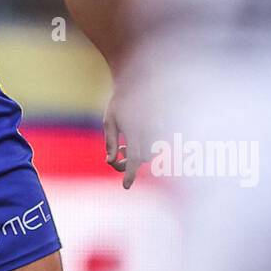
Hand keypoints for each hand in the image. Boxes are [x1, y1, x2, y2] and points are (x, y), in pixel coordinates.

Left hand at [102, 55, 158, 189]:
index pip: (134, 159)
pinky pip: (153, 146)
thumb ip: (110, 142)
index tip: (126, 186)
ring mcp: (156, 131)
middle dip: (127, 164)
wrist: (138, 84)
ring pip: (148, 154)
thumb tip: (109, 161)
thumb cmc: (120, 102)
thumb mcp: (109, 121)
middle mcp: (149, 132)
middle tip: (115, 160)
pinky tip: (131, 141)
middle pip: (141, 159)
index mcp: (135, 131)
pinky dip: (142, 149)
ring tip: (122, 145)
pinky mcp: (161, 129)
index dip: (130, 174)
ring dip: (135, 156)